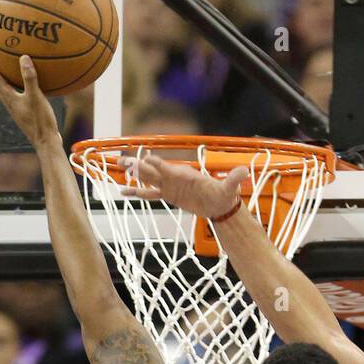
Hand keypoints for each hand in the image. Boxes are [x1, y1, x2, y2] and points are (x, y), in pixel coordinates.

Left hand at [0, 50, 60, 150]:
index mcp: (8, 98)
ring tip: (1, 64)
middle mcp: (8, 102)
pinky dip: (12, 83)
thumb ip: (30, 78)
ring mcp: (14, 107)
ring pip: (1, 88)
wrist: (46, 142)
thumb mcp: (36, 98)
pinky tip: (22, 81)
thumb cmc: (41, 122)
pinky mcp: (22, 111)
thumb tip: (23, 57)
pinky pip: (13, 93)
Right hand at [120, 151, 248, 219]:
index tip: (146, 160)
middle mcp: (174, 177)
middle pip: (152, 170)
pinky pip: (149, 195)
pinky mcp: (168, 195)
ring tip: (118, 166)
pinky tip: (124, 193)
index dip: (157, 164)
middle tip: (122, 159)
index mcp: (184, 174)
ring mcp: (169, 186)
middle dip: (137, 164)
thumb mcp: (230, 188)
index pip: (167, 167)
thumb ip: (235, 178)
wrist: (220, 205)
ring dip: (133, 173)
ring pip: (147, 178)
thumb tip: (245, 171)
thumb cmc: (224, 195)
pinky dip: (137, 193)